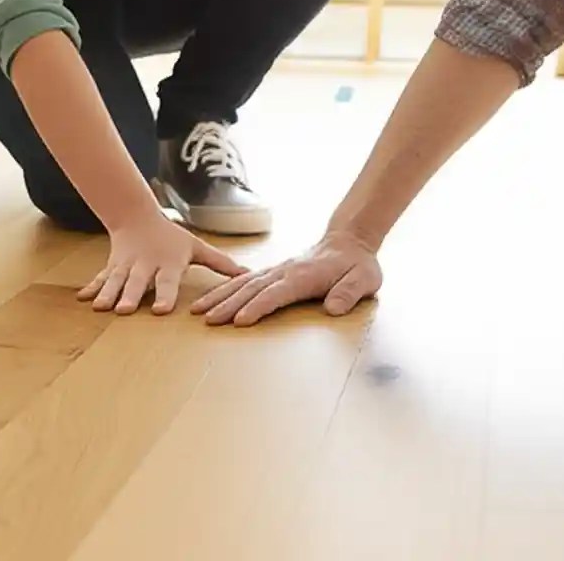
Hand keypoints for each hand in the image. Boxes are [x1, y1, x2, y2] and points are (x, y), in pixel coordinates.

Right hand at [78, 213, 246, 314]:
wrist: (137, 217)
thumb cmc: (171, 237)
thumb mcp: (197, 247)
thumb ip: (221, 264)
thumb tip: (249, 274)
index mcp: (167, 263)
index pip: (167, 281)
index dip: (164, 295)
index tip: (161, 311)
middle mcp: (145, 265)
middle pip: (137, 282)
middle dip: (130, 295)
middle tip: (125, 311)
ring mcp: (125, 266)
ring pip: (115, 281)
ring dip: (108, 294)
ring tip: (101, 308)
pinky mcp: (111, 267)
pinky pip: (101, 278)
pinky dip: (92, 288)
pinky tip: (83, 300)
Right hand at [191, 231, 381, 326]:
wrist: (349, 242)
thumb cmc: (357, 265)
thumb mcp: (364, 280)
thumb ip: (349, 293)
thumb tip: (334, 308)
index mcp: (304, 276)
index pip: (277, 293)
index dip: (258, 307)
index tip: (239, 320)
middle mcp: (285, 271)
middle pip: (252, 288)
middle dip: (228, 304)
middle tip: (207, 320)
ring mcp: (277, 269)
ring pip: (243, 283)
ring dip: (220, 296)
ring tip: (198, 310)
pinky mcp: (273, 271)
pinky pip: (245, 279)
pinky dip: (226, 288)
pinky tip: (212, 297)